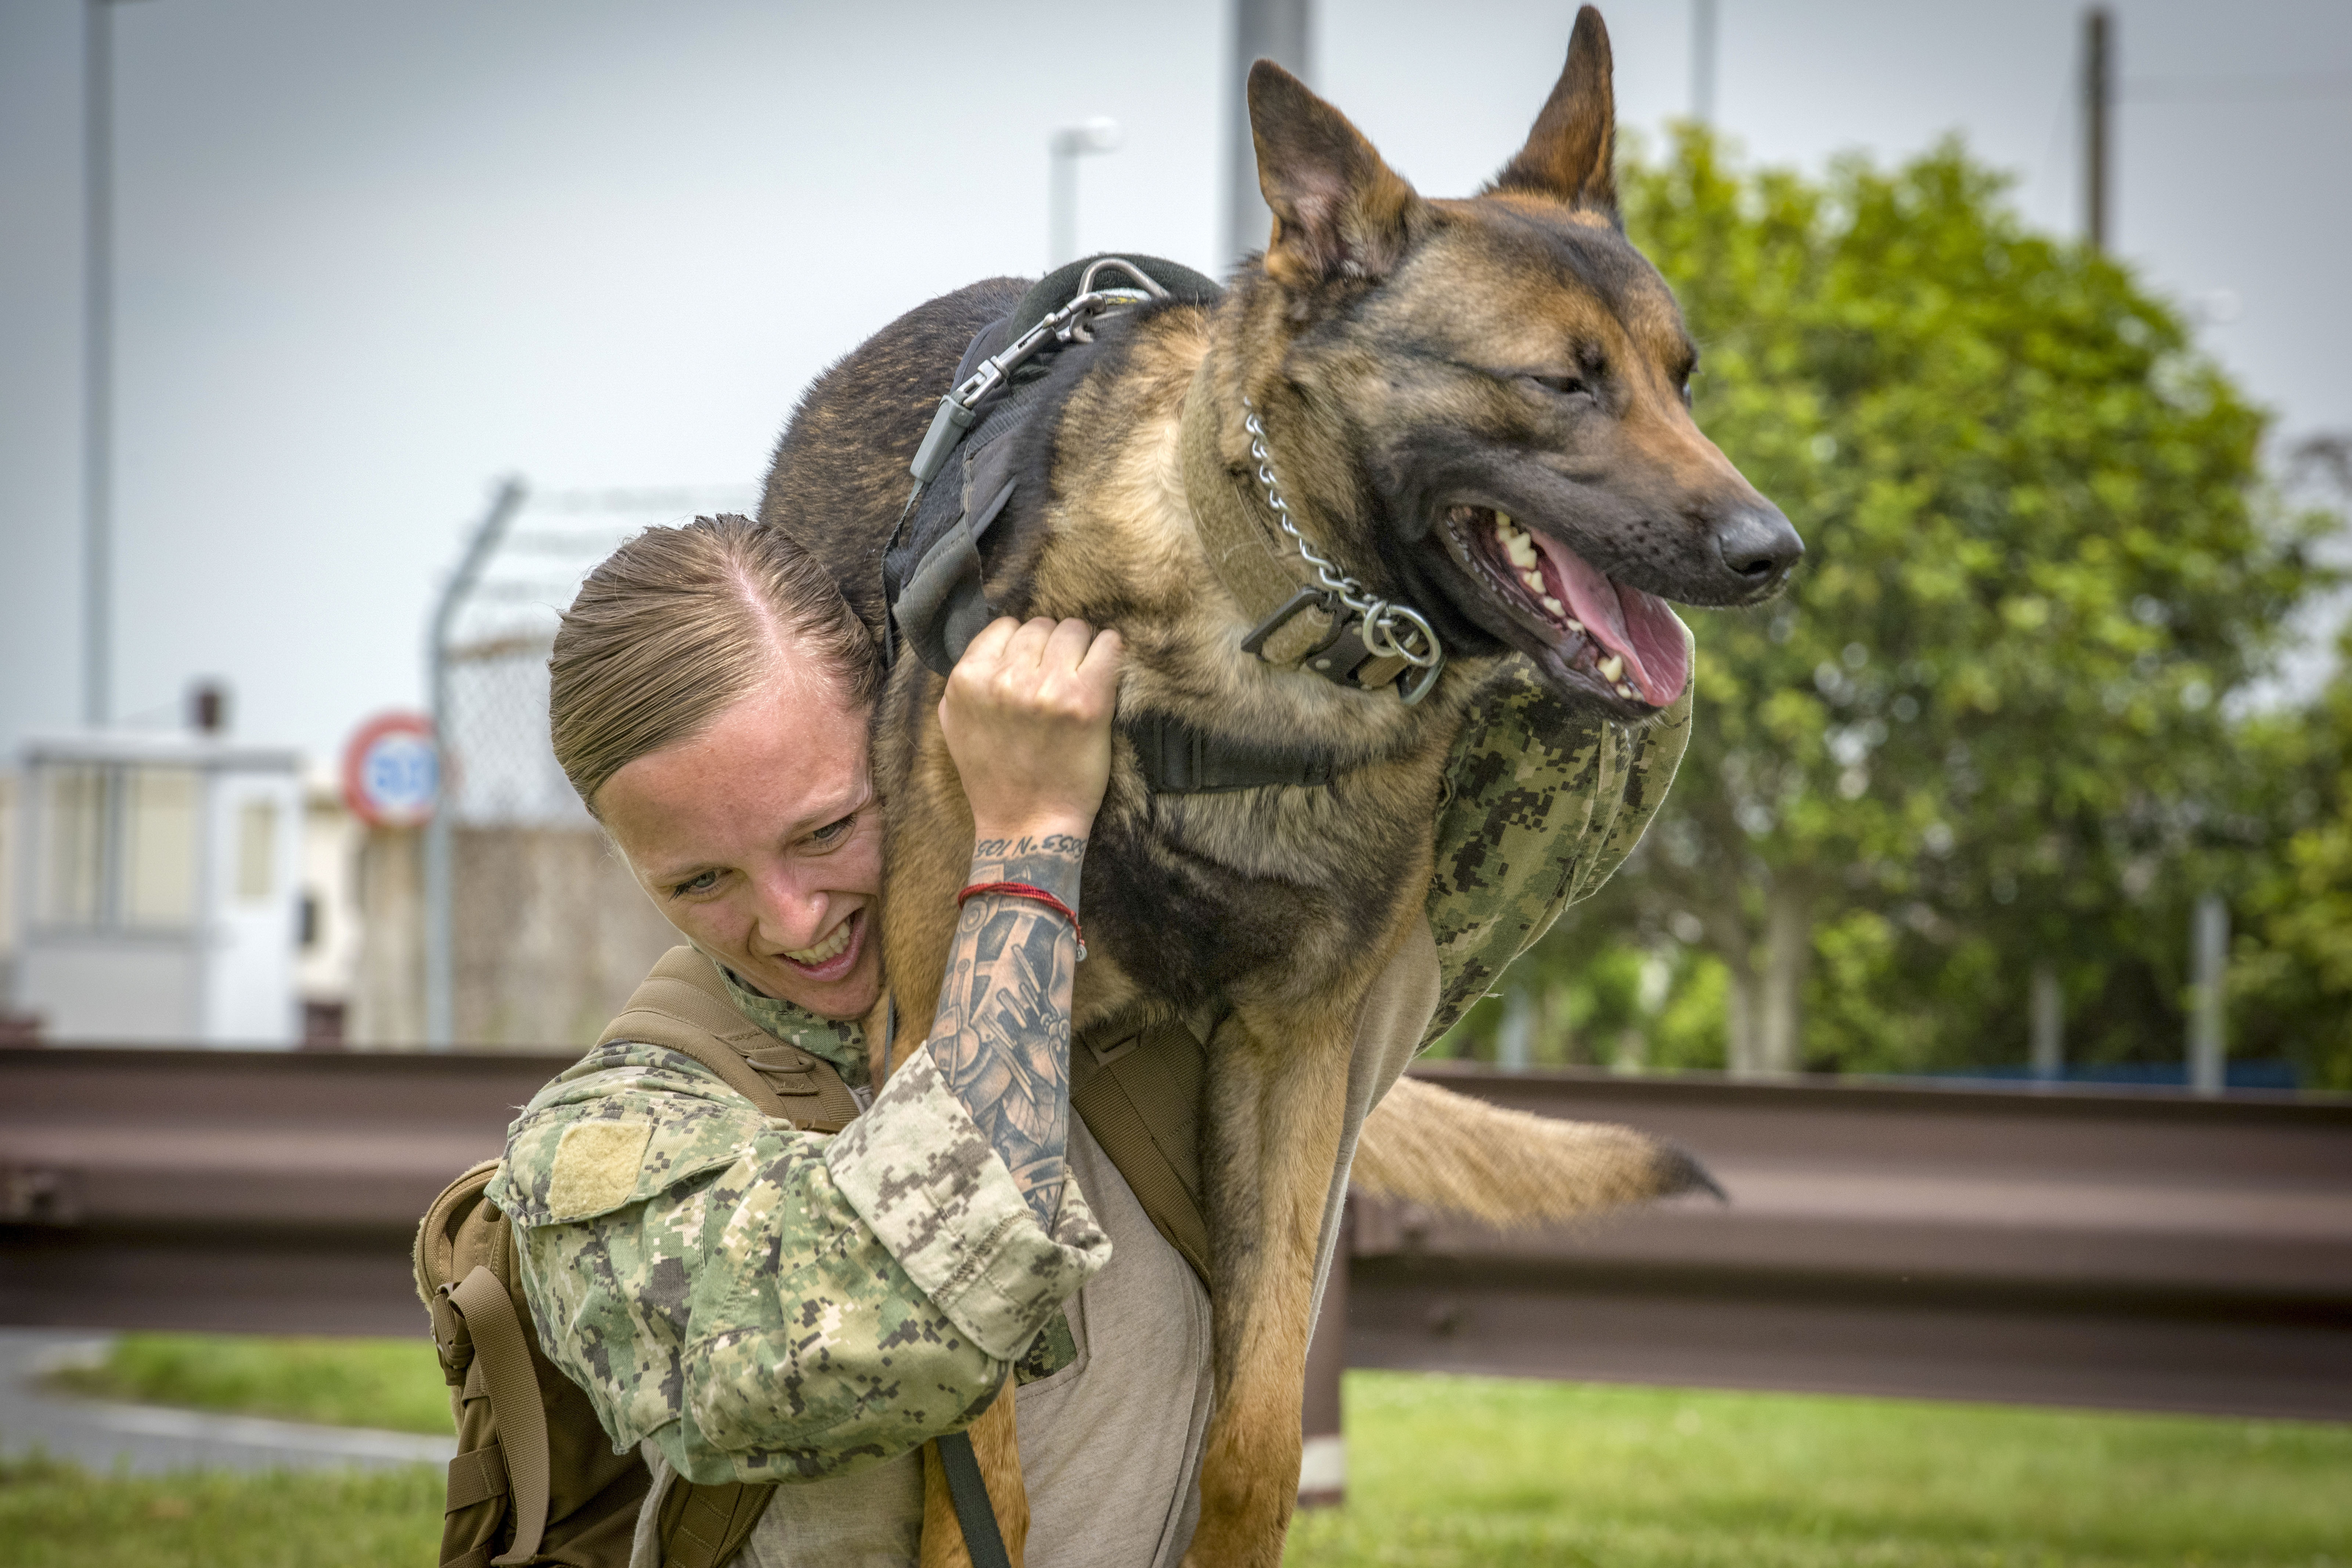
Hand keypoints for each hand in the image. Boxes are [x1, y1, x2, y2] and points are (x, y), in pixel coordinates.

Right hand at [939, 617, 1121, 844]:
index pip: (1006, 626)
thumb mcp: (955, 722)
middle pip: (1042, 625)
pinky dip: (1109, 653)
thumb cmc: (994, 777)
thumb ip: (967, 677)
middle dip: (1051, 647)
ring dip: (1080, 649)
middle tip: (1057, 678)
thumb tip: (998, 637)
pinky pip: (1109, 644)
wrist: (1027, 824)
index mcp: (969, 680)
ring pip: (1074, 629)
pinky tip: (1103, 675)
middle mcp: (1006, 679)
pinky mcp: (1088, 701)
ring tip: (1079, 679)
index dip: (1022, 646)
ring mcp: (1048, 688)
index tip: (1032, 668)